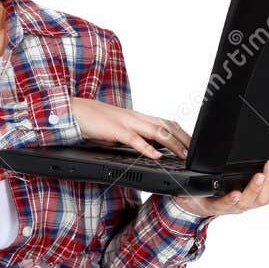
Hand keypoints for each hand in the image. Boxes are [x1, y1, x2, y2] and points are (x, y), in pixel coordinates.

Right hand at [68, 96, 191, 160]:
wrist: (73, 111)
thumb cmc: (94, 121)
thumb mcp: (119, 130)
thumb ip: (134, 137)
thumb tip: (149, 148)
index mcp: (137, 117)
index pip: (166, 123)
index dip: (182, 134)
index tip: (192, 146)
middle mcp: (136, 117)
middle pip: (166, 126)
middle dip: (183, 139)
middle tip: (195, 152)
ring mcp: (126, 122)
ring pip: (156, 131)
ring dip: (172, 144)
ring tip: (183, 155)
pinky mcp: (115, 129)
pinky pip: (134, 139)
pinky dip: (147, 148)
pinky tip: (156, 156)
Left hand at [169, 159, 268, 217]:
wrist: (197, 204)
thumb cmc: (225, 198)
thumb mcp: (251, 196)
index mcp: (248, 203)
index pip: (265, 197)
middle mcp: (237, 206)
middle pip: (252, 201)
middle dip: (259, 187)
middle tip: (263, 172)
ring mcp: (222, 206)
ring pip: (236, 203)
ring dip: (244, 193)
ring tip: (250, 183)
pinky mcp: (207, 204)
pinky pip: (215, 203)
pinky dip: (226, 198)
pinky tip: (231, 192)